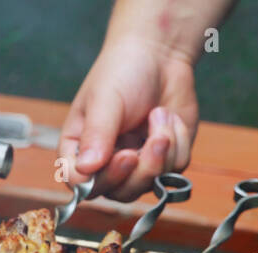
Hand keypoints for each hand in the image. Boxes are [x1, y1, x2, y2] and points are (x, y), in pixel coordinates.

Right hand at [59, 33, 198, 201]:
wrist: (160, 55)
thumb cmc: (122, 72)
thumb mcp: (105, 100)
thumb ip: (96, 135)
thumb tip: (86, 169)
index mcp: (78, 151)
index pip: (81, 184)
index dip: (102, 179)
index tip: (125, 156)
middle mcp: (104, 165)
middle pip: (118, 193)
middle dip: (142, 169)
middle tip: (157, 139)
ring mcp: (136, 166)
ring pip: (149, 185)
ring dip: (163, 152)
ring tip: (161, 116)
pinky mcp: (164, 160)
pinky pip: (174, 169)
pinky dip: (179, 142)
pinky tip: (171, 118)